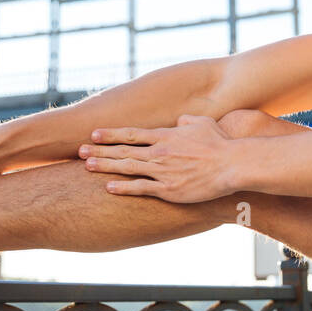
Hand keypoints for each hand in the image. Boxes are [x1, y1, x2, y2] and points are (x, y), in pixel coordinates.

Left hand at [79, 114, 238, 202]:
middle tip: (79, 151)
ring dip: (105, 166)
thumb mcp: (202, 124)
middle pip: (123, 150)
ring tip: (86, 166)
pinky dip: (123, 188)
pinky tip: (108, 188)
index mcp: (166, 136)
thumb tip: (179, 121)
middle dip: (99, 150)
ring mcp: (162, 172)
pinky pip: (141, 188)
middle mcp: (159, 152)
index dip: (111, 134)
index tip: (94, 133)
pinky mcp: (168, 190)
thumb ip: (186, 120)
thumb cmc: (220, 143)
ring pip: (127, 168)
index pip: (131, 133)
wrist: (232, 164)